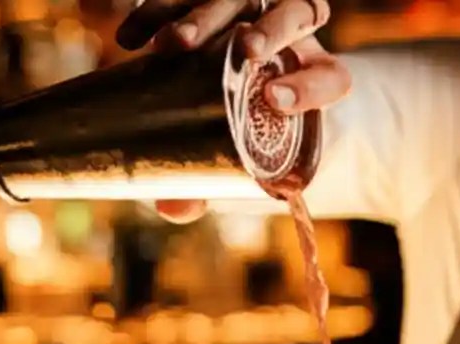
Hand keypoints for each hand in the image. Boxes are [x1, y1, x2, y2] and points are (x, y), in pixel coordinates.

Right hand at [116, 0, 349, 222]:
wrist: (222, 90)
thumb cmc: (240, 133)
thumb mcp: (230, 159)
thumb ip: (209, 184)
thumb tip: (172, 208)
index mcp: (314, 78)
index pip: (331, 78)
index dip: (311, 87)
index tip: (275, 102)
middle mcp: (290, 35)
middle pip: (294, 13)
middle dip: (270, 30)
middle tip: (244, 52)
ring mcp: (249, 11)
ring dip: (204, 16)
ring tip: (170, 46)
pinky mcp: (208, 2)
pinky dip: (155, 10)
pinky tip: (128, 40)